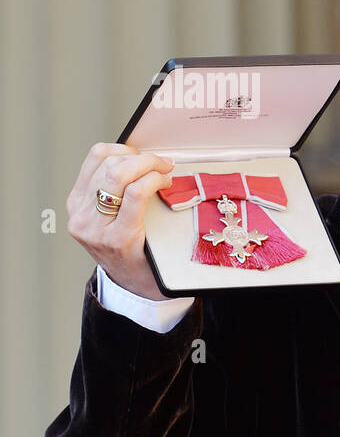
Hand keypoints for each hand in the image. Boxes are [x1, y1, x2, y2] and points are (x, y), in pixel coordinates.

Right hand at [66, 143, 174, 300]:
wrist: (135, 287)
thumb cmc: (130, 247)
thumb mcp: (110, 217)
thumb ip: (116, 191)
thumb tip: (143, 157)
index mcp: (76, 203)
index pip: (96, 157)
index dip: (125, 148)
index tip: (144, 155)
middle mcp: (80, 214)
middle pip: (110, 163)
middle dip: (143, 157)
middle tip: (164, 163)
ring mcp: (96, 227)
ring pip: (120, 174)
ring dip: (150, 166)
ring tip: (166, 172)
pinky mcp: (117, 237)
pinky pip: (135, 194)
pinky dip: (154, 181)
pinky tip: (165, 185)